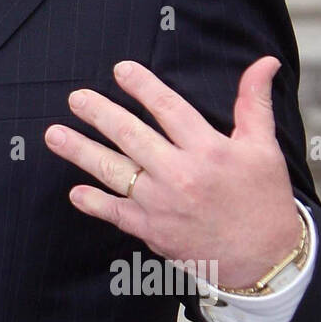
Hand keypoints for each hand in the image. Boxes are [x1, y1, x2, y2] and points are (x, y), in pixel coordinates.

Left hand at [43, 57, 298, 289]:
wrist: (265, 259)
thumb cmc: (263, 200)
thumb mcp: (263, 147)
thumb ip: (254, 103)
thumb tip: (263, 63)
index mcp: (208, 149)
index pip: (168, 108)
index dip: (143, 86)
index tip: (120, 70)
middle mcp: (181, 174)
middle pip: (131, 135)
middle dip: (99, 113)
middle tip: (76, 98)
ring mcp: (163, 204)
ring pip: (115, 171)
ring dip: (81, 151)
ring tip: (55, 134)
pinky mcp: (153, 231)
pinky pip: (116, 213)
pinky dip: (94, 202)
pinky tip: (74, 192)